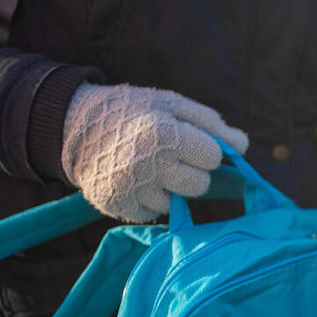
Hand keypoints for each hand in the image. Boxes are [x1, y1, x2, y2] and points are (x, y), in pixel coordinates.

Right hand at [62, 82, 248, 221]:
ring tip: (147, 167)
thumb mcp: (171, 104)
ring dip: (168, 188)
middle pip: (199, 186)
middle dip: (192, 172)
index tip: (191, 144)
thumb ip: (210, 124)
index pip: (213, 159)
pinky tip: (135, 180)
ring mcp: (130, 188)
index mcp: (163, 134)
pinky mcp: (117, 205)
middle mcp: (147, 164)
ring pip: (176, 203)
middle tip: (171, 158)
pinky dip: (148, 199)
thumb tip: (243, 147)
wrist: (73, 124)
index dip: (206, 151)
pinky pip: (152, 213)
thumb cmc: (132, 111)